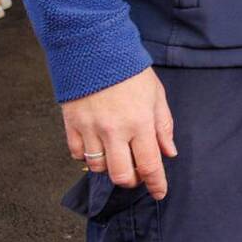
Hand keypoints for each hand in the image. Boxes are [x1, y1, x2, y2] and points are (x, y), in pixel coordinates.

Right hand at [62, 68, 176, 198]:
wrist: (95, 48)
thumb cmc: (130, 71)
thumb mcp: (156, 94)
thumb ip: (163, 125)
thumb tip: (169, 152)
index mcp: (140, 122)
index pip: (149, 165)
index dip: (156, 184)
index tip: (160, 192)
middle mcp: (114, 130)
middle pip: (121, 175)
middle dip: (131, 180)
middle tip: (136, 174)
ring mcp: (90, 129)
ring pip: (98, 168)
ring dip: (109, 168)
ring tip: (117, 155)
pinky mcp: (71, 124)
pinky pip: (76, 154)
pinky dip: (86, 156)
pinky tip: (96, 146)